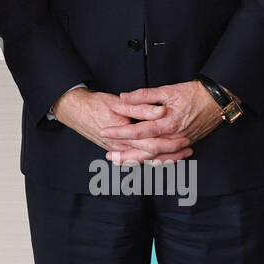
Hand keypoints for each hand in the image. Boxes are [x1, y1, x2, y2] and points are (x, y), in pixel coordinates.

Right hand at [52, 88, 191, 163]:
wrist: (75, 111)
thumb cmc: (96, 105)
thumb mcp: (119, 103)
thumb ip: (141, 107)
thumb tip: (161, 112)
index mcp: (124, 136)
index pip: (153, 144)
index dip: (171, 143)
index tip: (186, 139)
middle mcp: (121, 148)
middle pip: (152, 156)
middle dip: (172, 154)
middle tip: (189, 148)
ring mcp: (118, 151)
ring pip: (145, 160)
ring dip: (164, 159)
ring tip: (181, 155)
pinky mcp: (117, 150)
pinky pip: (136, 159)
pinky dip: (151, 160)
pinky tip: (161, 158)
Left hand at [105, 81, 224, 154]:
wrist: (218, 100)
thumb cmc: (193, 93)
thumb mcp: (167, 90)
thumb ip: (144, 96)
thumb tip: (123, 98)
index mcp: (168, 123)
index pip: (139, 130)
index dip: (120, 131)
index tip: (105, 131)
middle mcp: (174, 136)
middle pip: (146, 150)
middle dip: (126, 154)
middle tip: (108, 155)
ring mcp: (181, 142)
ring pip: (156, 157)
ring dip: (138, 160)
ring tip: (121, 161)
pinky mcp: (186, 143)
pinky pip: (169, 158)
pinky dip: (156, 162)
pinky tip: (146, 162)